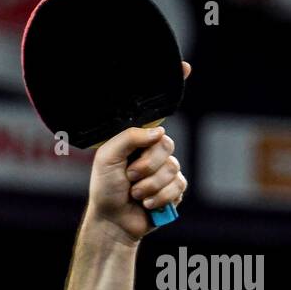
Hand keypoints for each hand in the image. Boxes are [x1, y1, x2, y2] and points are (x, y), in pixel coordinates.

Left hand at [86, 62, 190, 242]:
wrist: (113, 222)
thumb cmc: (105, 189)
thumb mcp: (107, 158)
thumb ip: (129, 138)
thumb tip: (160, 132)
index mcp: (136, 139)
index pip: (157, 112)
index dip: (172, 89)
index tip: (185, 67)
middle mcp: (152, 150)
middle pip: (166, 145)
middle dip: (147, 166)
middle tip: (130, 177)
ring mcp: (165, 168)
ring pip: (173, 168)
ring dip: (150, 186)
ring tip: (135, 194)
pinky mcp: (174, 188)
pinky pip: (179, 186)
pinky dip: (161, 198)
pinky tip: (148, 204)